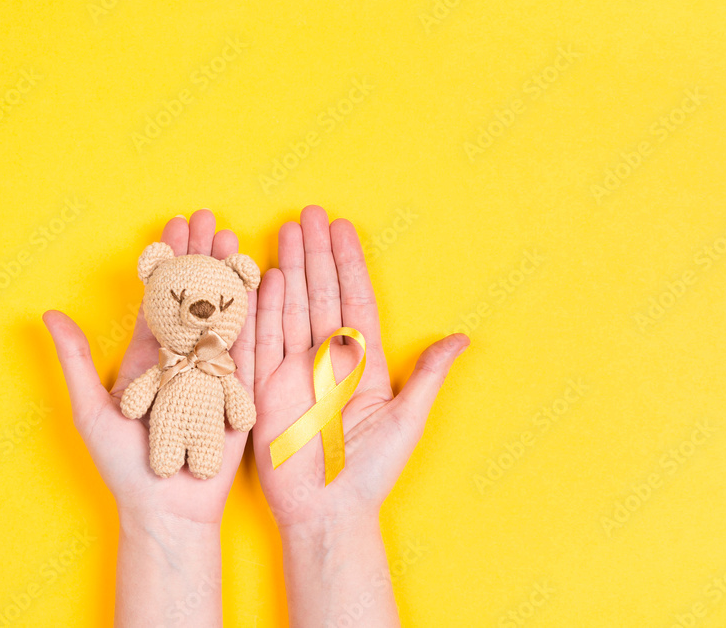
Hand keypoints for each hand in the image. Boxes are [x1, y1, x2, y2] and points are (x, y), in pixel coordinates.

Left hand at [42, 209, 256, 524]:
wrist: (166, 508)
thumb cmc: (125, 466)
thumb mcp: (92, 410)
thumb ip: (76, 361)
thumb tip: (48, 314)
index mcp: (147, 359)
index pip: (157, 299)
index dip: (165, 263)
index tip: (171, 228)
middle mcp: (180, 359)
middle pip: (191, 296)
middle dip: (198, 256)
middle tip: (205, 218)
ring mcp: (211, 373)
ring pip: (219, 313)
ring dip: (224, 274)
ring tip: (230, 238)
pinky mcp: (237, 391)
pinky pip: (246, 345)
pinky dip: (252, 312)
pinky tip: (259, 281)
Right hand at [253, 205, 467, 528]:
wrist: (328, 512)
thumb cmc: (370, 472)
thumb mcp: (407, 419)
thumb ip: (427, 374)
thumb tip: (462, 338)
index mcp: (361, 363)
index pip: (354, 301)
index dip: (349, 264)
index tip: (343, 228)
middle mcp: (325, 360)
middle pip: (320, 294)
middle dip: (315, 253)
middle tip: (310, 213)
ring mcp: (293, 371)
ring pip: (291, 308)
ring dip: (290, 269)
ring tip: (287, 232)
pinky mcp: (265, 389)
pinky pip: (263, 341)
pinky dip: (264, 310)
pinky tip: (267, 279)